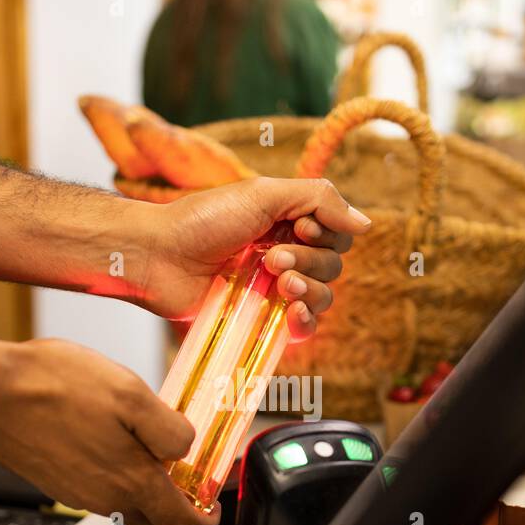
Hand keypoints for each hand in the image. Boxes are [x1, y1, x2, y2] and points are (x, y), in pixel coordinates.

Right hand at [0, 338, 217, 524]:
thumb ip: (169, 430)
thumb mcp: (130, 394)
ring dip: (147, 486)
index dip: (208, 520)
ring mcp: (78, 493)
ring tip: (151, 447)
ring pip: (128, 504)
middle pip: (157, 520)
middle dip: (179, 504)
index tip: (214, 504)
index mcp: (131, 483)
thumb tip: (186, 450)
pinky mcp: (58, 481)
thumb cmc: (51, 387)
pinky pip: (101, 489)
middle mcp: (105, 499)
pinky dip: (118, 475)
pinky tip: (113, 438)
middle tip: (188, 474)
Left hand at [138, 177, 371, 338]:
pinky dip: (306, 322)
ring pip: (322, 297)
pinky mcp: (260, 320)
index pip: (336, 234)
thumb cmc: (202, 220)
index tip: (297, 227)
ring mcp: (273, 290)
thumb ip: (319, 200)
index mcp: (287, 222)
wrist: (158, 256)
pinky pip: (303, 330)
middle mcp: (285, 255)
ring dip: (308, 288)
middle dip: (310, 260)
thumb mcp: (264, 194)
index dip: (326, 233)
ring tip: (276, 280)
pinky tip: (292, 313)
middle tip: (272, 256)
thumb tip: (365, 223)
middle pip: (333, 266)